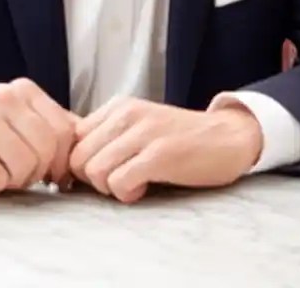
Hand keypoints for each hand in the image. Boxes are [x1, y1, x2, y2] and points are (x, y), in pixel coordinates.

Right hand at [0, 78, 77, 193]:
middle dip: (41, 172)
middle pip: (48, 148)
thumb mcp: (21, 121)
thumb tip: (91, 146)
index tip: (54, 173)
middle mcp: (4, 97)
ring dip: (17, 181)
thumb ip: (54, 128)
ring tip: (4, 174)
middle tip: (26, 177)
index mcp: (24, 90)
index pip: (66, 130)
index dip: (64, 160)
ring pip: (25, 165)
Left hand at [68, 97, 262, 203]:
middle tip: (119, 180)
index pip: (72, 138)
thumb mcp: (139, 126)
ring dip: (111, 187)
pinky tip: (146, 186)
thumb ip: (108, 137)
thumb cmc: (181, 139)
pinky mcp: (160, 154)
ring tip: (136, 181)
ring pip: (94, 171)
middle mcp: (128, 114)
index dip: (81, 163)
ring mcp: (144, 132)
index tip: (103, 172)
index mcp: (119, 106)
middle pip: (77, 158)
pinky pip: (119, 182)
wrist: (229, 138)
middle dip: (92, 179)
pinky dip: (128, 193)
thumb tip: (71, 164)